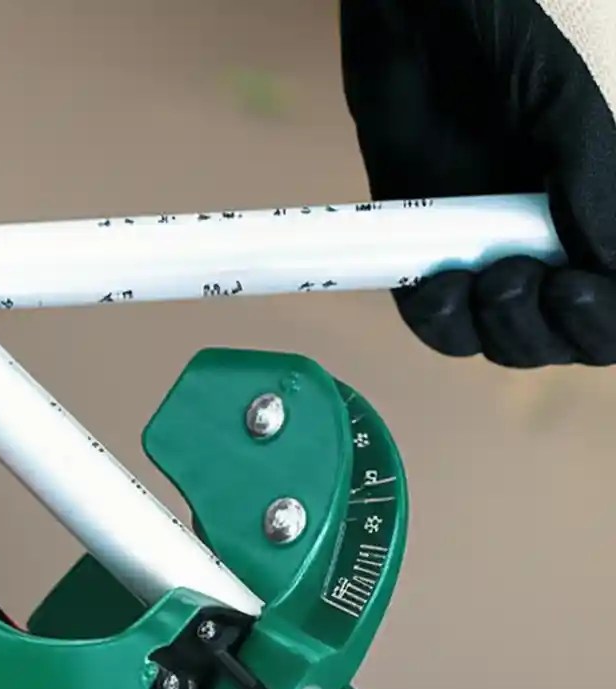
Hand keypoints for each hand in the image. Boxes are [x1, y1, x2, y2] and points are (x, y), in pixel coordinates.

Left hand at [340, 0, 615, 367]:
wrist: (414, 7)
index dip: (609, 318)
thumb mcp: (570, 103)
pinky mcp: (431, 239)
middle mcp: (568, 227)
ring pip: (513, 334)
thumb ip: (599, 188)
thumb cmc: (514, 26)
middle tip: (517, 279)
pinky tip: (436, 288)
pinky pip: (441, 315)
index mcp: (612, 196)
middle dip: (557, 327)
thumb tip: (613, 270)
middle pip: (581, 331)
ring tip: (482, 280)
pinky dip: (441, 320)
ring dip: (501, 331)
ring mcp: (499, 238)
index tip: (577, 289)